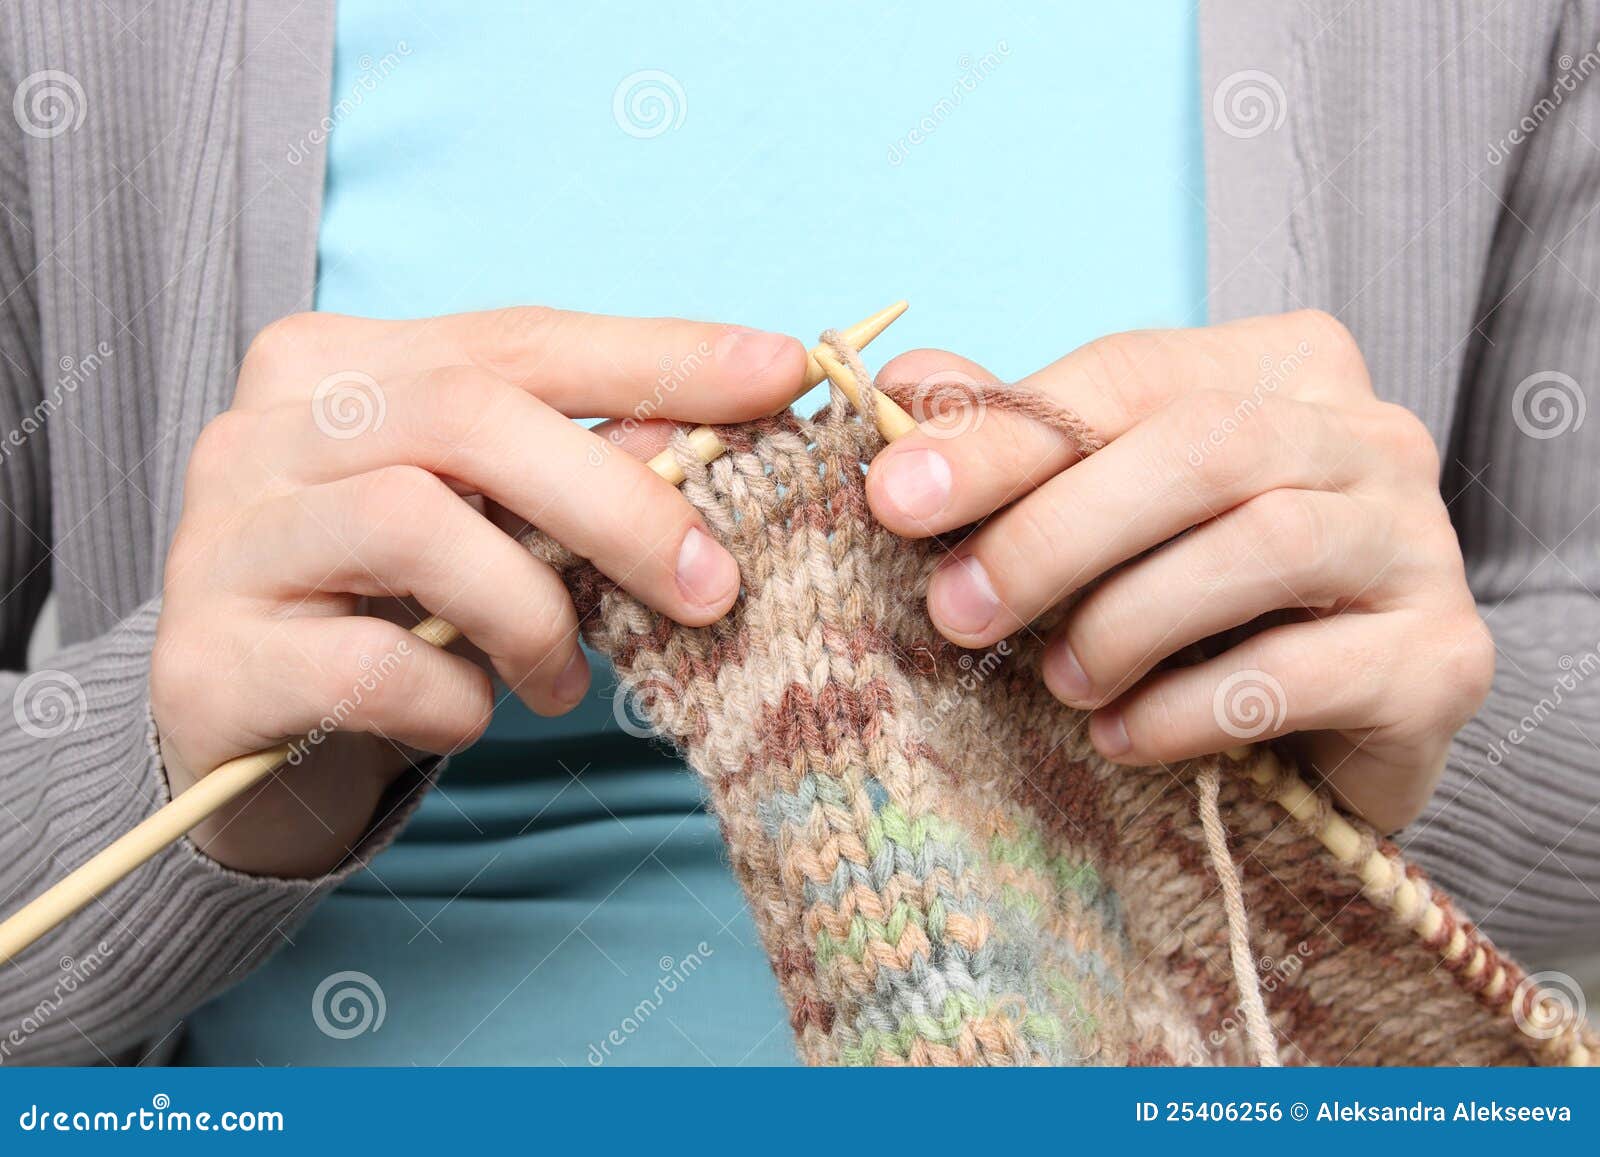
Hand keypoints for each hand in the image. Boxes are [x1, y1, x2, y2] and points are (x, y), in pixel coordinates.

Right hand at [152, 308, 804, 874]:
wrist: (243, 731)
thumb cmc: (388, 608)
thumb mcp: (488, 524)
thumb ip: (574, 473)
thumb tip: (714, 442)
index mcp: (340, 364)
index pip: (519, 337)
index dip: (657, 356)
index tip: (779, 372)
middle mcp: (267, 428)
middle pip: (468, 416)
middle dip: (617, 501)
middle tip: (709, 586)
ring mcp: (226, 536)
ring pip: (416, 524)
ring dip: (531, 614)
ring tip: (560, 679)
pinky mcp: (210, 656)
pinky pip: (373, 664)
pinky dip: (454, 698)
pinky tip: (463, 714)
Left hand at [864, 311, 1493, 831]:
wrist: (1328, 736)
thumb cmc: (1199, 604)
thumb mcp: (1104, 507)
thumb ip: (1020, 446)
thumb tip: (903, 381)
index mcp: (1281, 369)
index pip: (1133, 374)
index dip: (1005, 435)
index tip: (895, 499)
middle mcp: (1370, 437)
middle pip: (1204, 449)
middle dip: (1057, 533)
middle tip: (960, 611)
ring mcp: (1421, 544)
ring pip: (1266, 546)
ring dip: (1129, 620)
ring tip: (1060, 682)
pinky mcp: (1445, 658)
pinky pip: (1310, 671)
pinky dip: (1192, 707)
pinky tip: (1124, 738)